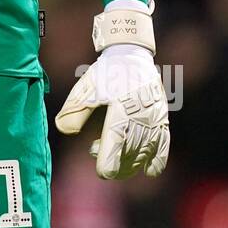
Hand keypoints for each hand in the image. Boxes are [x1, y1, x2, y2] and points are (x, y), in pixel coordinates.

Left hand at [54, 6, 169, 178]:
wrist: (132, 55)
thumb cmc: (106, 73)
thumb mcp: (86, 88)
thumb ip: (73, 110)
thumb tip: (64, 129)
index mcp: (120, 110)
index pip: (115, 145)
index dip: (108, 164)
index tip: (103, 172)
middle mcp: (140, 117)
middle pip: (130, 154)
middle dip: (115, 163)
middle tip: (95, 150)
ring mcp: (154, 120)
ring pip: (144, 153)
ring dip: (130, 163)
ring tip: (114, 154)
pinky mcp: (162, 120)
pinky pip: (163, 146)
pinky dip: (157, 161)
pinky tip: (148, 171)